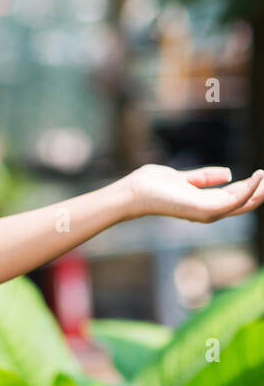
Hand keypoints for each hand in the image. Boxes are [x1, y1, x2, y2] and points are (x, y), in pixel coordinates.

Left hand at [123, 164, 263, 222]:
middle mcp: (208, 211)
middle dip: (260, 191)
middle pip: (243, 202)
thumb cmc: (152, 185)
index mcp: (204, 203)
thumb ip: (205, 177)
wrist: (134, 192)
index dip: (251, 187)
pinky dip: (249, 189)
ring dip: (259, 191)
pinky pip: (234, 200)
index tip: (263, 175)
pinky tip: (258, 178)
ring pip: (243, 203)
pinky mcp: (205, 210)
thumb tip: (230, 173)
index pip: (234, 196)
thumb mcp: (185, 177)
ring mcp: (207, 212)